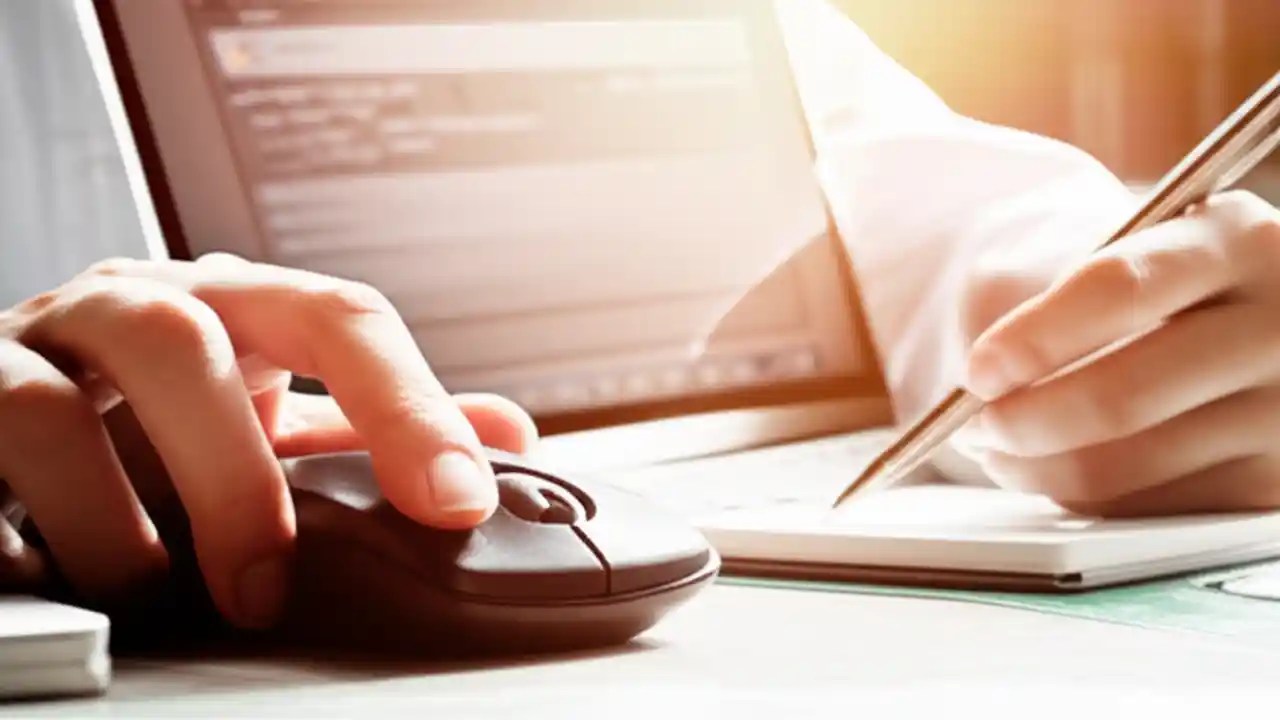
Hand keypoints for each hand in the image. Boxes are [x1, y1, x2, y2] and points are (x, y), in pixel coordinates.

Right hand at [0, 254, 535, 626]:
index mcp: (235, 304)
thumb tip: (504, 434)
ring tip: (151, 594)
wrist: (9, 406)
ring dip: (116, 527)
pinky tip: (60, 578)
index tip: (457, 501)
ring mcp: (30, 351)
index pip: (339, 318)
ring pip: (56, 407)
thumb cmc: (154, 411)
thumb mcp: (275, 412)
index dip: (406, 408)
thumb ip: (375, 423)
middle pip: (189, 345)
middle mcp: (132, 306)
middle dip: (236, 481)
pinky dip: (28, 537)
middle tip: (264, 588)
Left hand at [957, 190, 1279, 515]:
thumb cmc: (1130, 280)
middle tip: (972, 425)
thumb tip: (984, 371)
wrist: (1216, 314)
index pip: (1121, 289)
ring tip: (992, 445)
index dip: (1035, 338)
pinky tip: (1046, 464)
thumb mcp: (1097, 239)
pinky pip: (1143, 506)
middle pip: (1124, 395)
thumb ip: (1034, 283)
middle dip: (1025, 419)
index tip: (977, 372)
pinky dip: (1075, 493)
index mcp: (1235, 237)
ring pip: (1126, 464)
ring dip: (1034, 464)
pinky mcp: (1272, 483)